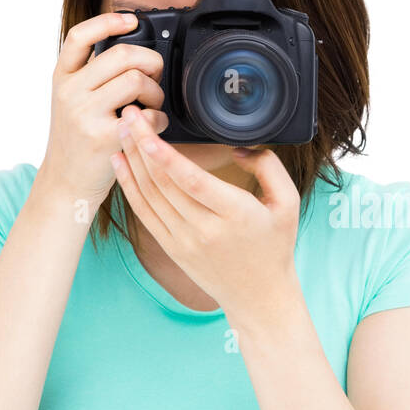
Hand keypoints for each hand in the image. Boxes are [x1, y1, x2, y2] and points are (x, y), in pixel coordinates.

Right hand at [38, 12, 167, 202]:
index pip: (80, 36)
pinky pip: (148, 115)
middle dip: (150, 62)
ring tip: (151, 105)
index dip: (108, 22)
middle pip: (122, 55)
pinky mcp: (104, 137)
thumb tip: (133, 51)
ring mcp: (85, 114)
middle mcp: (70, 92)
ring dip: (156, 92)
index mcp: (62, 77)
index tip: (132, 20)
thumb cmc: (77, 139)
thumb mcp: (71, 100)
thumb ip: (91, 76)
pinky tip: (152, 125)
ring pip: (137, 80)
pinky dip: (159, 119)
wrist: (65, 181)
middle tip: (154, 77)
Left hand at [110, 105, 302, 325]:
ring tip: (122, 129)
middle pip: (164, 183)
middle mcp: (205, 229)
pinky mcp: (171, 248)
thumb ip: (269, 167)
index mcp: (236, 214)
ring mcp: (184, 241)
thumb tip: (239, 147)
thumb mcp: (289, 204)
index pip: (192, 182)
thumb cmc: (274, 247)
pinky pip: (144, 213)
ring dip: (131, 160)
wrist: (259, 296)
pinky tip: (120, 163)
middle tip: (130, 113)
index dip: (165, 156)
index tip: (147, 131)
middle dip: (141, 145)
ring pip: (149, 195)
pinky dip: (129, 186)